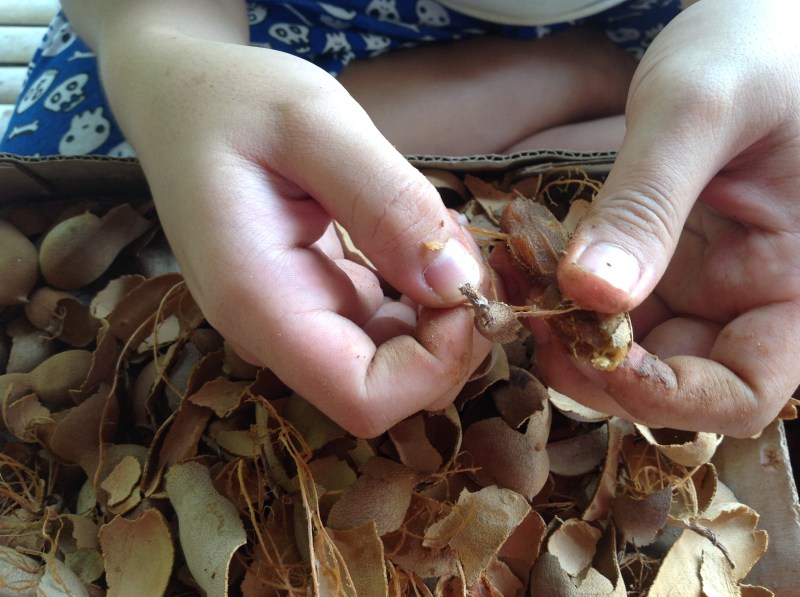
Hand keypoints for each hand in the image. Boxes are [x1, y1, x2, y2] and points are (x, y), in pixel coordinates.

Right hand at [83, 16, 490, 436]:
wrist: (182, 100)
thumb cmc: (235, 99)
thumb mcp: (315, 123)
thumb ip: (387, 204)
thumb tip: (455, 284)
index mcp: (261, 303)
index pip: (364, 399)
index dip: (435, 363)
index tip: (464, 287)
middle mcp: (275, 332)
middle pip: (389, 389)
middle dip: (450, 332)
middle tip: (461, 243)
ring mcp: (293, 323)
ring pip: (395, 360)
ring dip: (440, 307)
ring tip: (434, 224)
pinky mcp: (311, 303)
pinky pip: (384, 324)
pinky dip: (419, 289)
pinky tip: (413, 230)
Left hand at [533, 0, 799, 436]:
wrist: (757, 16)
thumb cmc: (757, 44)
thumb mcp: (700, 109)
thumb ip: (648, 202)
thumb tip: (593, 294)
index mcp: (796, 282)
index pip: (743, 391)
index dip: (666, 396)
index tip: (590, 351)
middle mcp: (751, 296)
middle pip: (674, 381)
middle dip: (596, 365)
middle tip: (532, 316)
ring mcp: (704, 281)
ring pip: (632, 347)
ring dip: (570, 331)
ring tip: (517, 281)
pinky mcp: (665, 259)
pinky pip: (611, 301)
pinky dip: (565, 292)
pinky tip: (527, 260)